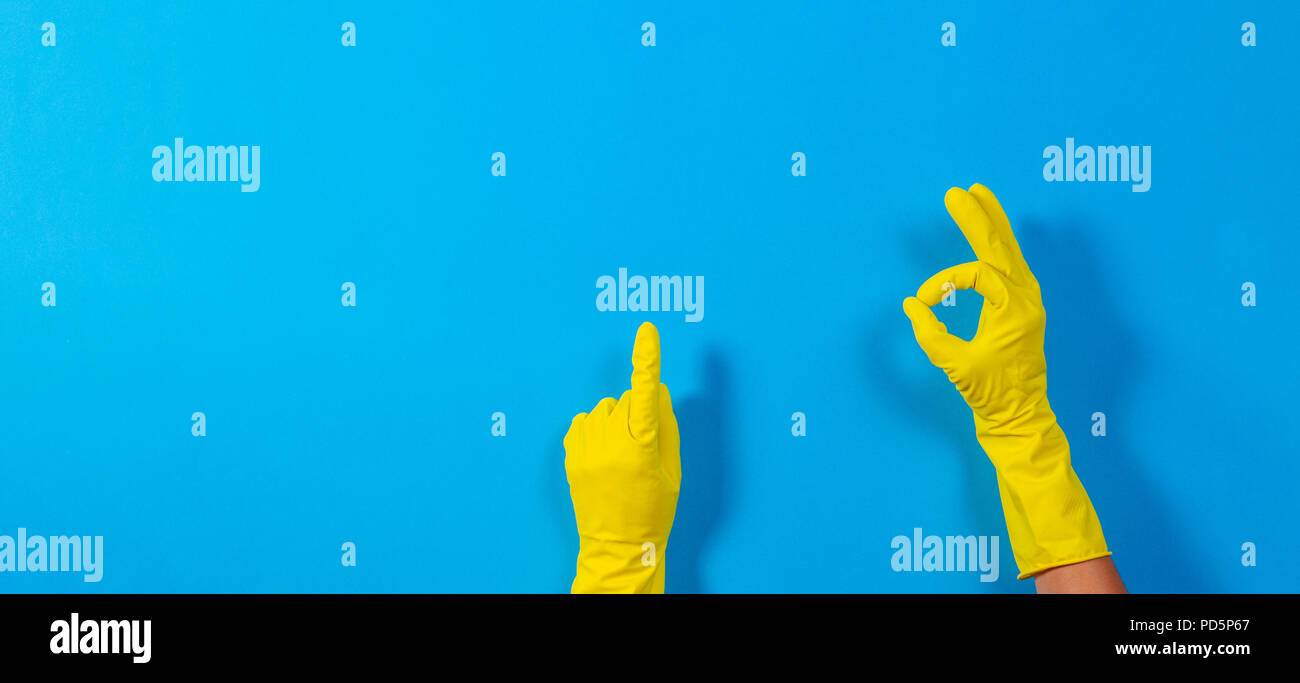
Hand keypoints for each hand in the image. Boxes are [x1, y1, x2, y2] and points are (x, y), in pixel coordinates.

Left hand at [564, 322, 680, 592]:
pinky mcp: (571, 455)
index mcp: (642, 446)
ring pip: (605, 408)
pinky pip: (584, 422)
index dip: (648, 359)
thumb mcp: (672, 469)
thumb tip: (657, 391)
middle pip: (628, 399)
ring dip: (616, 420)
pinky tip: (604, 454)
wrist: (618, 545)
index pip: (647, 392)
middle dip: (640, 411)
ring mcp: (586, 449)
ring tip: (622, 453)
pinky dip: (596, 430)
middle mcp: (611, 443)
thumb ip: (666, 425)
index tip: (647, 331)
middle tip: (644, 445)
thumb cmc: (653, 510)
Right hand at [902, 184, 1110, 578]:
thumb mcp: (955, 364)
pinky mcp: (1025, 309)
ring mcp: (1030, 302)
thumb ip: (931, 333)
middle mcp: (1028, 299)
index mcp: (1015, 309)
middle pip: (1002, 246)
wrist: (1019, 417)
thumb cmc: (990, 395)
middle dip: (979, 217)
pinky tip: (995, 231)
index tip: (924, 300)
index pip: (976, 274)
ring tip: (980, 195)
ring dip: (994, 223)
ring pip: (1011, 251)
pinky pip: (1013, 265)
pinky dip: (1001, 244)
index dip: (944, 282)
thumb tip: (914, 304)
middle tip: (958, 192)